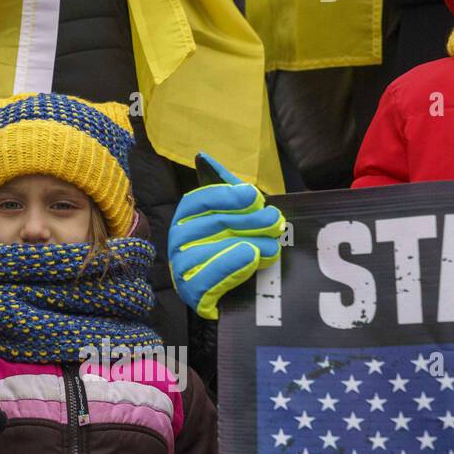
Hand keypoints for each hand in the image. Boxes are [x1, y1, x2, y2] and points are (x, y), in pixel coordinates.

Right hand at [169, 153, 284, 319]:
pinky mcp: (191, 294)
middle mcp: (178, 240)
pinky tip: (250, 257)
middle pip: (211, 224)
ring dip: (245, 244)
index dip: (226, 196)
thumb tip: (203, 157)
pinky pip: (206, 279)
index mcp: (186, 217)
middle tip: (276, 222)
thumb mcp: (234, 217)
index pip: (199, 200)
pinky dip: (229, 266)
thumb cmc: (233, 249)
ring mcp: (181, 268)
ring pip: (209, 251)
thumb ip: (226, 191)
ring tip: (272, 247)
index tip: (255, 197)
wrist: (232, 296)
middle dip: (248, 221)